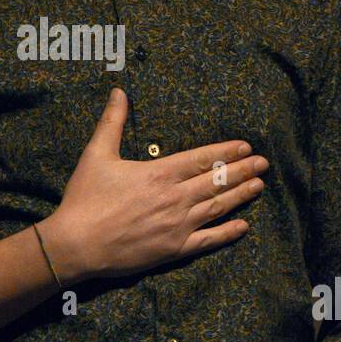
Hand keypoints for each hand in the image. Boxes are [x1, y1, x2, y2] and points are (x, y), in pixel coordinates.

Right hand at [38, 86, 267, 284]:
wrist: (76, 244)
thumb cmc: (84, 199)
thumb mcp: (97, 154)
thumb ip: (112, 122)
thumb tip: (118, 92)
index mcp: (160, 173)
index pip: (202, 158)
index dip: (226, 151)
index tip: (245, 146)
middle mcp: (175, 198)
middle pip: (216, 181)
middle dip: (242, 171)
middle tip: (263, 164)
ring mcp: (178, 225)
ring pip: (218, 207)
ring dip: (240, 196)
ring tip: (259, 186)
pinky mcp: (174, 249)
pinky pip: (208, 240)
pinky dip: (227, 233)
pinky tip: (243, 226)